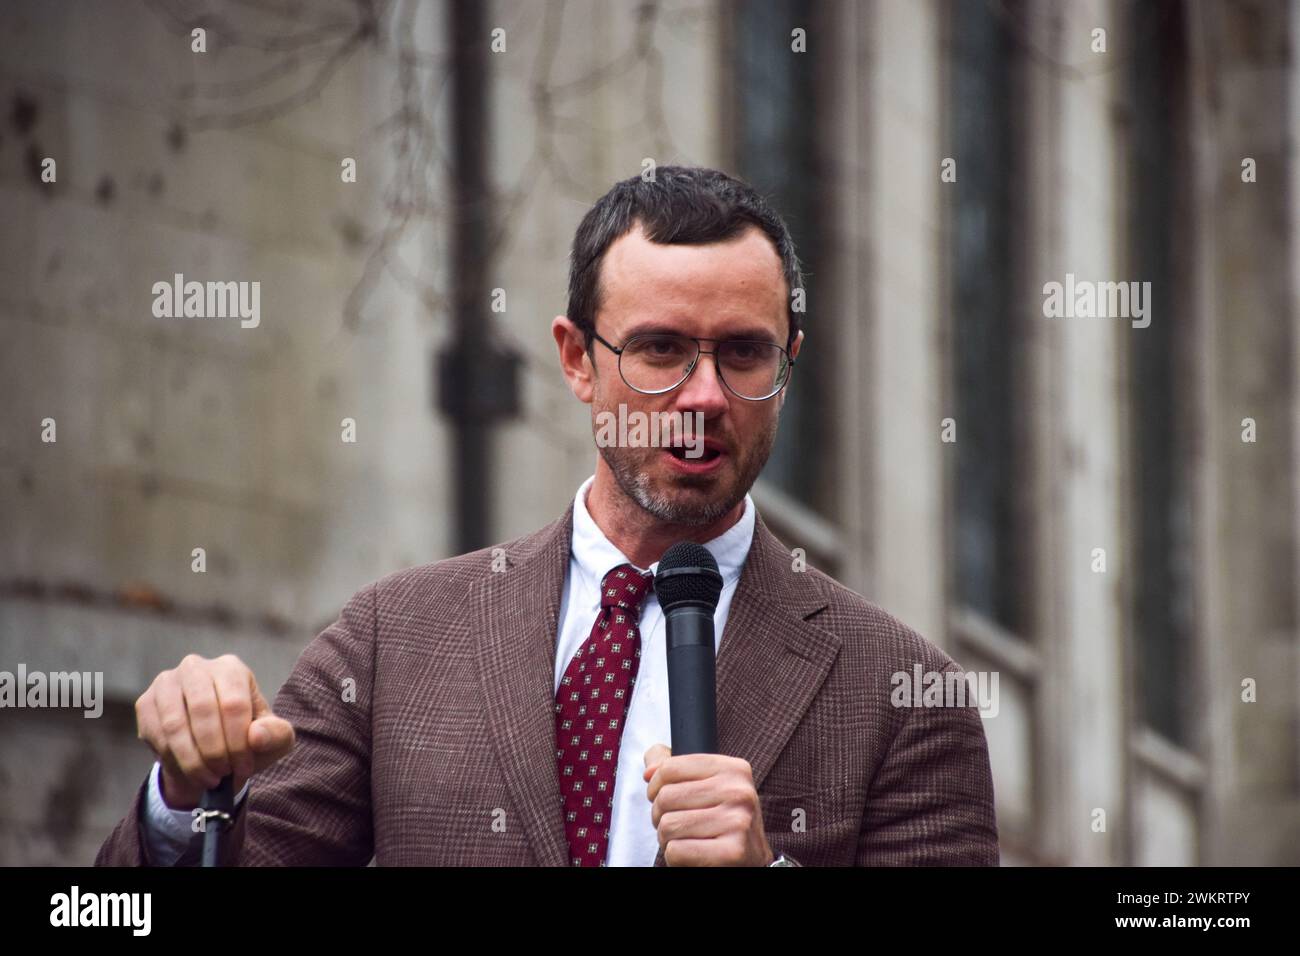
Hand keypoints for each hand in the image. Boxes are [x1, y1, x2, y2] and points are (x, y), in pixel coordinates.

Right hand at [134, 653, 295, 810]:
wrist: (211, 749)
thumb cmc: (247, 738)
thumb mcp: (273, 739)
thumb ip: (275, 735)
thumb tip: (256, 736)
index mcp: (231, 669)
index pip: (234, 704)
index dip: (238, 741)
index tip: (242, 767)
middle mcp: (196, 667)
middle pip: (203, 709)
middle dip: (214, 750)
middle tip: (222, 774)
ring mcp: (166, 682)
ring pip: (175, 724)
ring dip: (192, 759)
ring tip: (208, 778)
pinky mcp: (146, 702)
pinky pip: (155, 734)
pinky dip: (173, 759)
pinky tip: (188, 769)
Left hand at [642, 743, 774, 865]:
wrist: (752, 860)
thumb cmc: (722, 821)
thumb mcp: (707, 786)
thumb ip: (674, 769)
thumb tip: (649, 771)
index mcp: (733, 769)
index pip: (670, 768)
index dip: (656, 786)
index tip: (666, 800)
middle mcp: (739, 792)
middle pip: (666, 797)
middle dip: (661, 816)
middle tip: (677, 825)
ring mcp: (738, 822)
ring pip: (668, 825)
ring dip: (668, 839)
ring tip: (685, 840)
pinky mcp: (733, 852)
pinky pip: (676, 851)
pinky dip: (675, 857)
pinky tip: (693, 855)